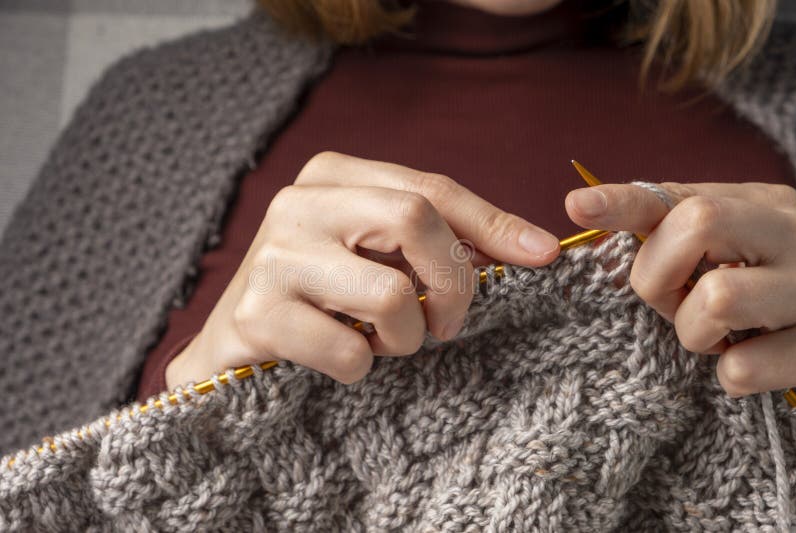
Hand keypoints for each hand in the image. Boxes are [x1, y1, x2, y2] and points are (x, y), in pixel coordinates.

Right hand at [166, 152, 559, 387]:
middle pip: (415, 219)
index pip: (431, 188)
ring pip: (392, 293)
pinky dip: (361, 368)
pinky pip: (351, 353)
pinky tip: (337, 360)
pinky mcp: (256, 314)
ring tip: (380, 342)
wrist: (230, 348)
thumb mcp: (376, 253)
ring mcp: (273, 256)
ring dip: (405, 336)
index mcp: (332, 176)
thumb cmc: (320, 298)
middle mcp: (298, 203)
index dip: (493, 224)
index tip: (541, 255)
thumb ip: (436, 240)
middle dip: (454, 283)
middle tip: (447, 324)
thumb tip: (532, 247)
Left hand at [566, 181, 795, 396]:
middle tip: (674, 300)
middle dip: (657, 273)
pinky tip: (753, 362)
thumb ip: (675, 227)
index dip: (622, 200)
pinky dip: (732, 374)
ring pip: (716, 298)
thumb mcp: (738, 241)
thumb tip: (585, 210)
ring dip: (695, 331)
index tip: (576, 206)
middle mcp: (791, 234)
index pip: (678, 194)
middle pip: (697, 224)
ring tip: (719, 336)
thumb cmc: (776, 280)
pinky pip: (743, 369)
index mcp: (761, 205)